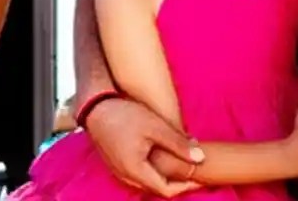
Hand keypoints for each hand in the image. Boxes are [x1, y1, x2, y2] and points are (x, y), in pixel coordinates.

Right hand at [83, 96, 203, 195]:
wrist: (96, 107)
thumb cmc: (125, 115)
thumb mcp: (156, 127)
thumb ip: (178, 144)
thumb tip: (201, 158)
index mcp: (136, 171)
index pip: (166, 190)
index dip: (186, 185)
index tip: (200, 176)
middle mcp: (126, 177)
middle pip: (157, 188)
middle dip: (178, 182)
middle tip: (196, 171)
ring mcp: (119, 172)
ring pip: (148, 182)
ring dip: (166, 177)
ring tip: (183, 164)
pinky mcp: (117, 164)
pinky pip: (139, 175)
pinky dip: (155, 171)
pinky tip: (165, 158)